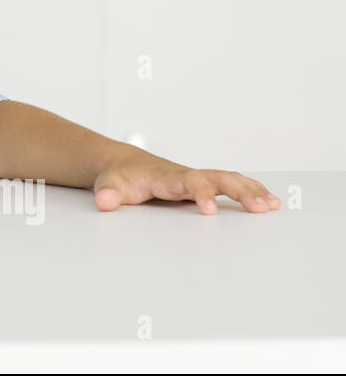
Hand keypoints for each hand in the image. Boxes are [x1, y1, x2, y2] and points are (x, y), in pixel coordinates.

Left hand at [92, 149, 280, 213]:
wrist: (123, 164)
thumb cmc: (119, 177)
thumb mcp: (109, 185)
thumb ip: (107, 194)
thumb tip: (103, 202)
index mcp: (166, 177)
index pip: (188, 182)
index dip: (201, 194)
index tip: (210, 211)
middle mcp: (185, 175)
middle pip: (217, 178)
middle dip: (239, 192)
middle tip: (260, 207)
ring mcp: (196, 178)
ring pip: (228, 179)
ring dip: (251, 191)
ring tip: (273, 206)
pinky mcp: (203, 184)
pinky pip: (230, 184)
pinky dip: (251, 190)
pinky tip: (270, 202)